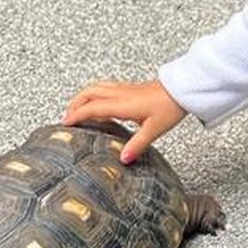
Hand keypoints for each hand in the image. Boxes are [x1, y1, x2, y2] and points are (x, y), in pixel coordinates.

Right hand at [63, 78, 186, 163]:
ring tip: (79, 110)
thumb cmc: (170, 107)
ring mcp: (124, 89)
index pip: (91, 108)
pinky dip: (96, 95)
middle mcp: (119, 94)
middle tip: (68, 117)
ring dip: (84, 97)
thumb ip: (137, 145)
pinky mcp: (130, 88)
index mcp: (121, 104)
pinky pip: (106, 88)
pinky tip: (101, 104)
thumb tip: (123, 159)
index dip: (76, 115)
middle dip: (74, 104)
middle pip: (88, 93)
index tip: (65, 124)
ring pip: (96, 88)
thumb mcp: (153, 130)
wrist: (181, 90)